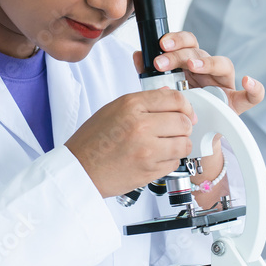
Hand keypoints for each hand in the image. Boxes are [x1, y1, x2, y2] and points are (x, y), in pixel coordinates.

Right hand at [66, 88, 194, 197]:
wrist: (79, 170)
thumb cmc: (92, 141)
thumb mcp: (114, 109)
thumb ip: (144, 102)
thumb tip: (168, 95)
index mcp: (131, 106)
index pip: (175, 99)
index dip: (185, 106)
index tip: (186, 112)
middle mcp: (142, 126)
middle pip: (184, 121)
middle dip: (183, 126)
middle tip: (175, 130)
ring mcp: (148, 150)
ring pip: (184, 144)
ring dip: (179, 145)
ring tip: (166, 145)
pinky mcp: (150, 170)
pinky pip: (175, 162)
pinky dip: (170, 160)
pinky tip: (156, 157)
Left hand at [132, 31, 263, 115]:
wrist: (189, 141)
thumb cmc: (177, 113)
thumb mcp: (162, 92)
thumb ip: (151, 75)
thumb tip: (138, 55)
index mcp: (191, 66)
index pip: (188, 44)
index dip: (176, 40)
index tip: (160, 44)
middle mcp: (209, 71)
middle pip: (201, 52)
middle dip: (181, 54)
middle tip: (163, 62)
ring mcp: (224, 86)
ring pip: (223, 64)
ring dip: (208, 62)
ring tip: (193, 66)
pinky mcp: (236, 104)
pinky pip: (251, 96)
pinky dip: (254, 88)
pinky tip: (248, 81)